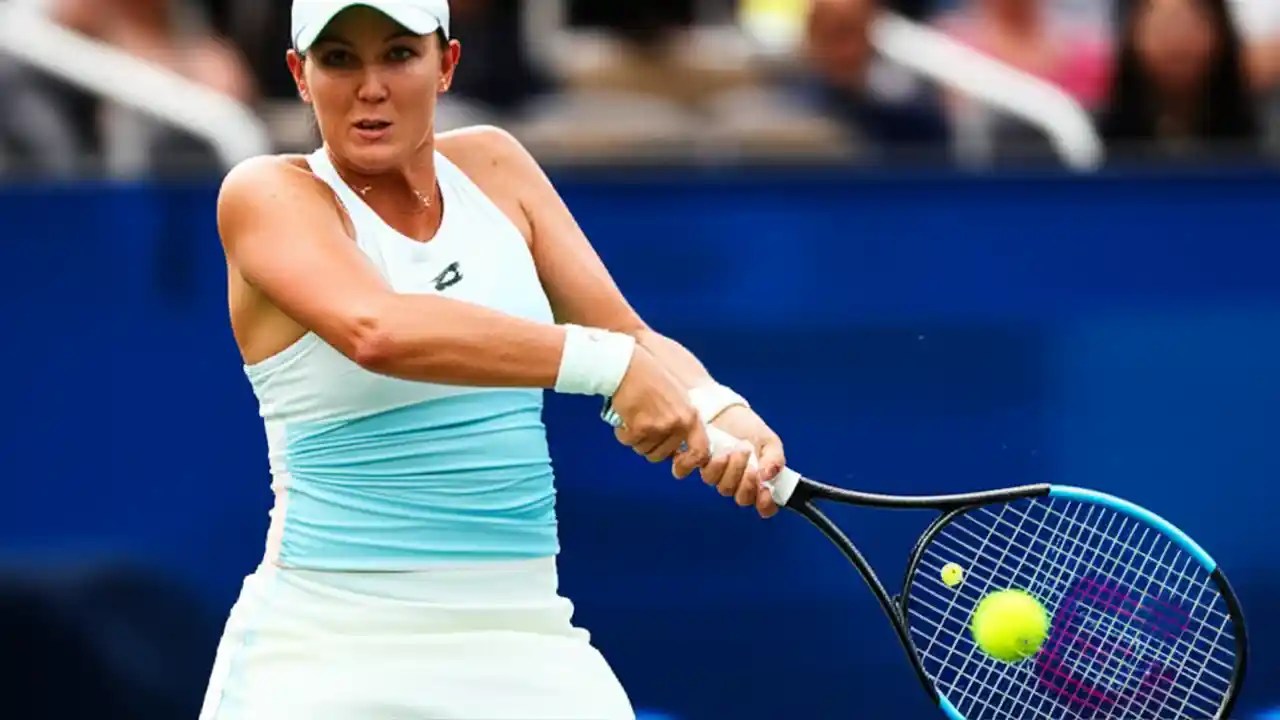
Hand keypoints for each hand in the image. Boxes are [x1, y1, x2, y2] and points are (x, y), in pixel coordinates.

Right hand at [610, 348, 710, 470]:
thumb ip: (681, 421)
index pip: (700, 452)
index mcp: (690, 416)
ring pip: (644, 450)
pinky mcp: (640, 427)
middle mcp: (677, 424)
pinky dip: (622, 433)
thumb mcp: (677, 398)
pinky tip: (624, 416)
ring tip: (634, 417)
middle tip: (642, 427)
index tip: (677, 467)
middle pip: (662, 455)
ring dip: (636, 439)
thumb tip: (676, 451)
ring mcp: (659, 427)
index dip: (689, 464)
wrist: (628, 365)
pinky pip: (628, 442)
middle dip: (650, 446)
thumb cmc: (650, 378)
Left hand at [682, 405, 784, 518]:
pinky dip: (711, 464)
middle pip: (742, 498)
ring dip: (730, 468)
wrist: (724, 410)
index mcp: (758, 481)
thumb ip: (775, 459)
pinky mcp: (699, 466)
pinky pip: (705, 477)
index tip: (766, 491)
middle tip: (749, 458)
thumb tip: (768, 476)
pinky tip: (717, 451)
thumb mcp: (769, 441)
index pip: (765, 507)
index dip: (765, 504)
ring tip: (734, 449)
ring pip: (723, 487)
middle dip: (747, 481)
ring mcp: (718, 476)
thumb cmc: (748, 428)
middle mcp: (738, 483)